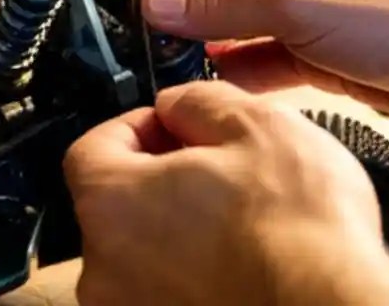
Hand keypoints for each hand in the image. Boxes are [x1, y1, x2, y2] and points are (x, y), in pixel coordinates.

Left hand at [63, 81, 388, 305]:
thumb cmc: (297, 226)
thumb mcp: (255, 123)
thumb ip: (196, 102)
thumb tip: (177, 105)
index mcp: (111, 204)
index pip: (91, 149)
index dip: (138, 127)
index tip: (177, 125)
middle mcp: (106, 270)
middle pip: (118, 206)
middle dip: (162, 181)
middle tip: (222, 170)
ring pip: (146, 256)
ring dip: (182, 233)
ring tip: (243, 223)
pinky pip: (170, 294)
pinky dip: (198, 277)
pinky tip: (245, 264)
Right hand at [141, 0, 388, 125]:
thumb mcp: (299, 5)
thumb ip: (223, 6)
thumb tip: (160, 1)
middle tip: (163, 35)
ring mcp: (304, 3)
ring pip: (233, 14)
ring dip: (206, 37)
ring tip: (184, 64)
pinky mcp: (315, 46)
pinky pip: (258, 52)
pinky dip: (236, 67)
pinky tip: (222, 84)